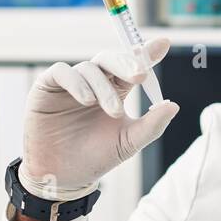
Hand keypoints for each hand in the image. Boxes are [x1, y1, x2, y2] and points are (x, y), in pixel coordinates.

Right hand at [20, 38, 176, 200]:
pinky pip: (61, 72)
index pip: (132, 66)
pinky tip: (87, 100)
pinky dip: (76, 82)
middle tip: (141, 75)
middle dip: (127, 63)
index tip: (164, 43)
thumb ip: (151, 126)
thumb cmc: (96, 157)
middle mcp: (94, 82)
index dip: (146, 53)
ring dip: (104, 88)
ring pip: (90, 68)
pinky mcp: (47, 87)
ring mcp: (71, 83)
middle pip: (111, 59)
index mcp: (115, 90)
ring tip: (113, 111)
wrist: (63, 177)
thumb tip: (173, 105)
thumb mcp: (128, 143)